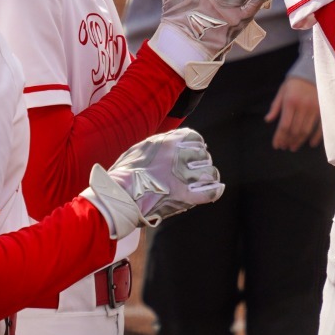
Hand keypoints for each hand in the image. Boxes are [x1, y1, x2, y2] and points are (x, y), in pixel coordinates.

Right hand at [82, 129, 224, 237]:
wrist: (119, 195)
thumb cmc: (124, 174)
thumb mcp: (139, 150)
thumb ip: (157, 145)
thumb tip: (168, 144)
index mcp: (167, 142)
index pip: (195, 138)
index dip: (196, 147)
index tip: (193, 153)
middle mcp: (179, 155)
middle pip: (204, 155)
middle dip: (201, 163)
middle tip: (195, 172)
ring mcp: (183, 175)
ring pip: (210, 172)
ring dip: (207, 178)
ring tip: (202, 183)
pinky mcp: (185, 195)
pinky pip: (210, 191)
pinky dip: (214, 191)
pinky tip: (215, 190)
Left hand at [265, 77, 322, 149]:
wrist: (313, 72)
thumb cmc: (294, 83)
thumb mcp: (282, 92)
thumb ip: (275, 106)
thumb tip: (268, 120)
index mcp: (290, 102)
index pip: (284, 125)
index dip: (279, 137)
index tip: (277, 145)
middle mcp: (302, 107)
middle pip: (294, 130)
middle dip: (288, 141)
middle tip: (285, 147)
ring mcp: (314, 109)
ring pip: (306, 131)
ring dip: (299, 141)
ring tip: (294, 147)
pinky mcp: (323, 110)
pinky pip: (320, 127)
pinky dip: (316, 137)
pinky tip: (311, 144)